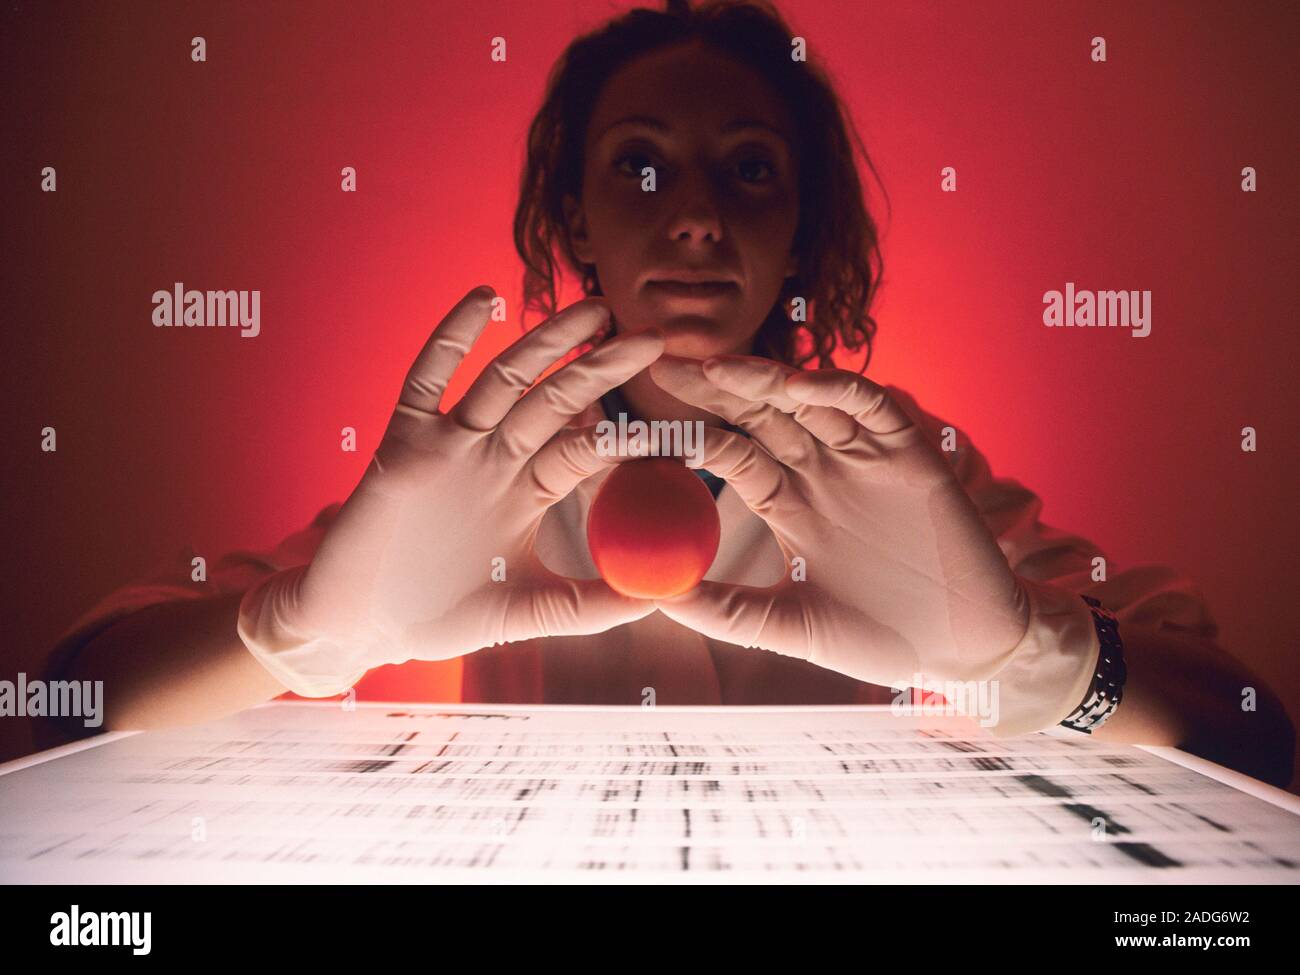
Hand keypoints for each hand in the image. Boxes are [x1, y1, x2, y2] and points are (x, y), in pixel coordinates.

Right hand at [238, 286, 663, 694]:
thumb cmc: (440, 617)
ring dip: (546, 343)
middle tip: (652, 337)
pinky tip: (483, 297)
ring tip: (593, 310)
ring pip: (504, 381)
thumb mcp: (529, 611)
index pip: (587, 450)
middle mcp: (494, 458)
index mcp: (526, 491)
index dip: (630, 434)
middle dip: (603, 370)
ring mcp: (450, 444)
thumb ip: (592, 605)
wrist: (362, 625)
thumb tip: (661, 596)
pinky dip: (450, 338)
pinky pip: (426, 378)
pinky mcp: (404, 440)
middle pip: (556, 402)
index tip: (681, 419)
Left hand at [646, 354, 1030, 689]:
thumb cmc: (881, 638)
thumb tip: (655, 596)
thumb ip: (726, 612)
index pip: (729, 452)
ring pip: (807, 401)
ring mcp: (866, 457)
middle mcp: (822, 470)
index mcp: (789, 503)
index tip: (638, 419)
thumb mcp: (790, 626)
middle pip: (759, 415)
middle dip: (714, 387)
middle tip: (663, 362)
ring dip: (765, 380)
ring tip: (719, 368)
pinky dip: (837, 391)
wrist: (963, 646)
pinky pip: (871, 406)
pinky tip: (797, 388)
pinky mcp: (910, 453)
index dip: (688, 431)